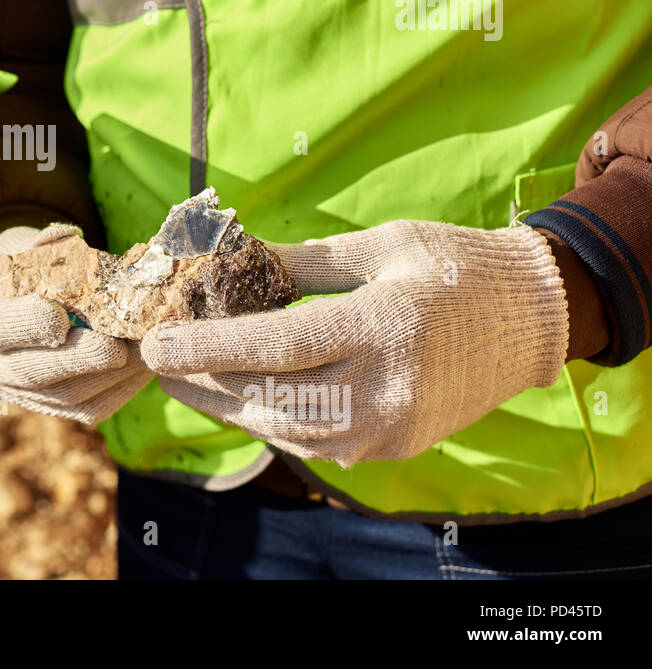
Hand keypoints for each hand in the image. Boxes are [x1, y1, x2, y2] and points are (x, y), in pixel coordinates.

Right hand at [0, 224, 150, 423]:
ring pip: (64, 398)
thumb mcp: (15, 247)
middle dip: (80, 359)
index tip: (62, 316)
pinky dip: (119, 389)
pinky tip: (145, 365)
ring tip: (148, 350)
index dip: (27, 324)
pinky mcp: (46, 408)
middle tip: (119, 346)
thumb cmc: (12, 268)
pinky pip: (85, 409)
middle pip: (32, 372)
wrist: (0, 306)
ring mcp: (13, 393)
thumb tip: (68, 236)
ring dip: (111, 377)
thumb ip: (40, 245)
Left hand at [140, 220, 568, 465]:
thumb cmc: (455, 266)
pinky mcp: (394, 444)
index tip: (156, 345)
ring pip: (285, 429)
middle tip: (158, 365)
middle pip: (270, 396)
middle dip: (203, 383)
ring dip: (229, 407)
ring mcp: (390, 425)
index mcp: (381, 326)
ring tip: (186, 383)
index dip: (209, 348)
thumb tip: (233, 266)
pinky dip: (271, 421)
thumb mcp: (380, 245)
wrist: (534, 318)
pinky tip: (241, 398)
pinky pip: (315, 441)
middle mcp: (384, 387)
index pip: (276, 346)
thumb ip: (304, 263)